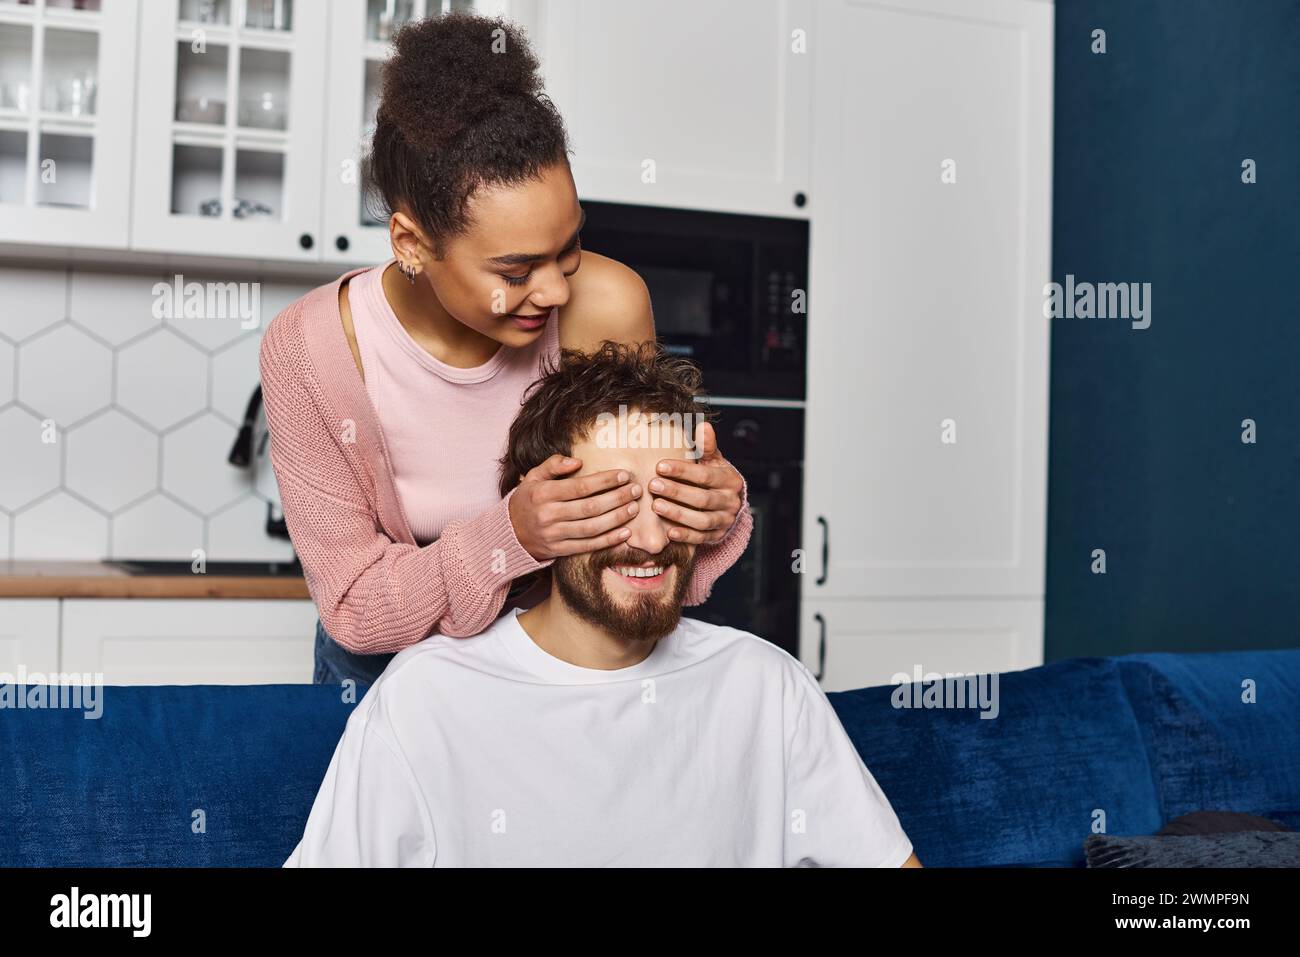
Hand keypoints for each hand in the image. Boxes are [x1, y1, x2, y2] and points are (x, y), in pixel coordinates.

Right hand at [508, 453, 639, 560]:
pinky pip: (588, 546)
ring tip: (634, 508)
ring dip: (617, 518)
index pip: (580, 487)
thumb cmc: (528, 500)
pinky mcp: (559, 551)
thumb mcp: (533, 477)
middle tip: (636, 490)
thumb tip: (577, 461)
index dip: (604, 481)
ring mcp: (554, 535)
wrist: (509, 533)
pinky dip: (608, 541)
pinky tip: (625, 532)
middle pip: (590, 507)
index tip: (624, 475)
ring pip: (592, 528)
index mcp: (543, 494)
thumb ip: (553, 465)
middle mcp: (548, 515)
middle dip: (617, 498)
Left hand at [649, 422, 743, 544]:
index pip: (705, 475)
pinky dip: (685, 536)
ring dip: (678, 514)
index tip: (660, 466)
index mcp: (730, 480)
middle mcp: (731, 502)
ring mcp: (725, 521)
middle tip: (652, 485)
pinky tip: (669, 532)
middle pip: (702, 498)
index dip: (682, 471)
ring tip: (656, 506)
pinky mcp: (718, 536)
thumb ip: (707, 446)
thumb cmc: (714, 477)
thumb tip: (704, 426)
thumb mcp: (712, 461)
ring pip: (702, 520)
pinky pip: (701, 538)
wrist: (726, 503)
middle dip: (676, 492)